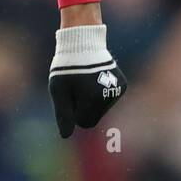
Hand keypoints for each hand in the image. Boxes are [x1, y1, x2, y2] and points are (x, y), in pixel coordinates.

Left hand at [48, 23, 126, 137]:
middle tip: (77, 89)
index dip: (74, 111)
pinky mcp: (122, 86)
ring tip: (85, 81)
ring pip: (101, 109)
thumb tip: (65, 136)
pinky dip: (101, 93)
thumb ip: (63, 114)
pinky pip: (108, 99)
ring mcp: (117, 91)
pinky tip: (95, 79)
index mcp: (92, 99)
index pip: (83, 122)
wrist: (84, 44)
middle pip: (94, 117)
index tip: (71, 95)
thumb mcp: (59, 91)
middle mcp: (108, 96)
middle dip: (84, 108)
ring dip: (92, 100)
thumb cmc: (67, 68)